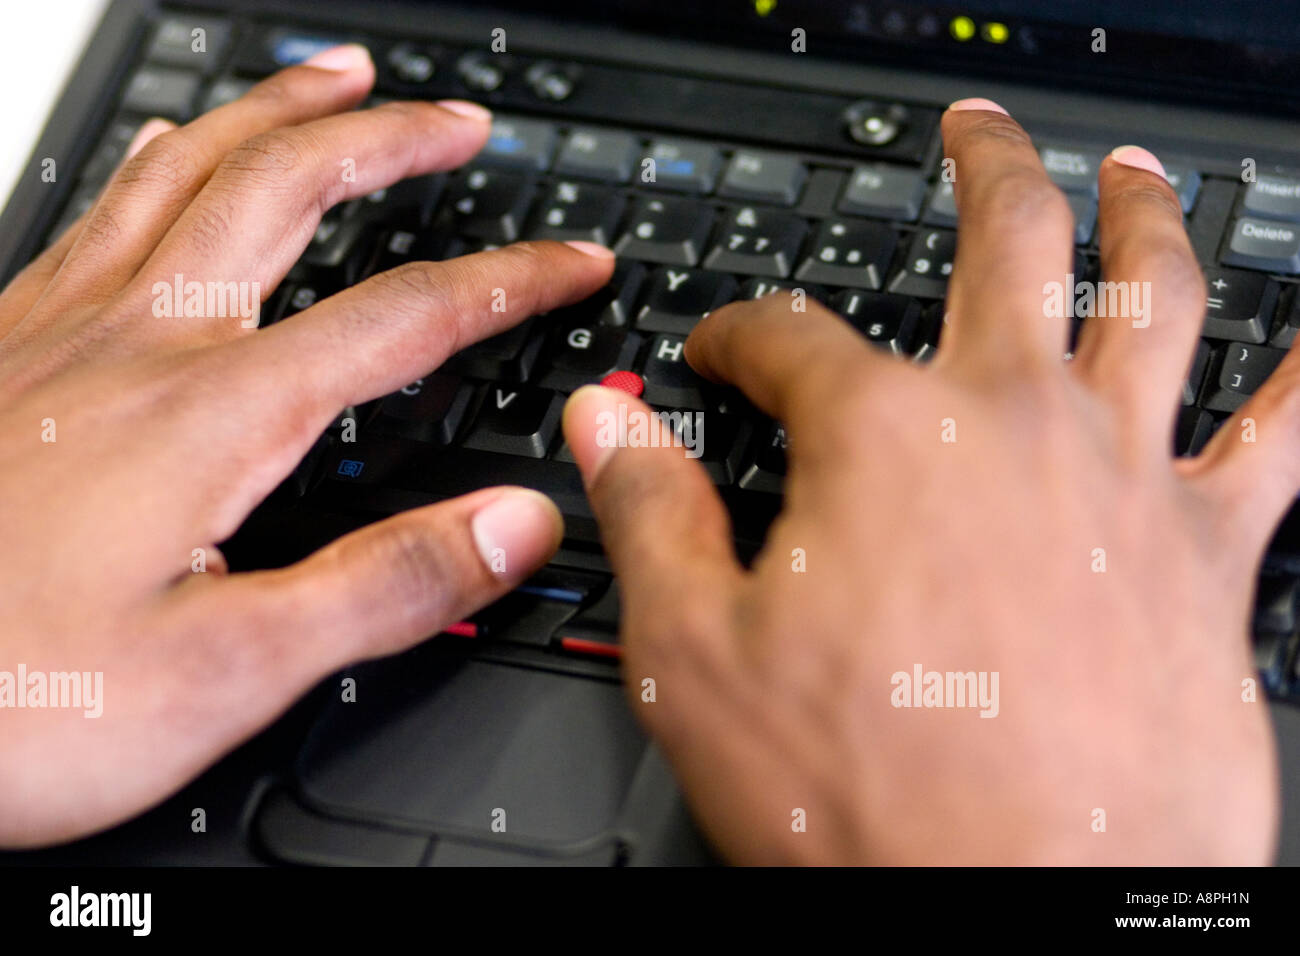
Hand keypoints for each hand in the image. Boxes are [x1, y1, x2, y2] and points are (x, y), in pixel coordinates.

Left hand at [0, 45, 612, 845]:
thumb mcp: (225, 674)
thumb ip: (386, 588)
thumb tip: (515, 524)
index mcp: (213, 413)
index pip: (404, 316)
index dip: (509, 281)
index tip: (574, 262)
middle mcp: (136, 343)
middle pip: (286, 189)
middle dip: (389, 140)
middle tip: (455, 122)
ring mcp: (55, 330)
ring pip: (182, 168)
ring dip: (276, 113)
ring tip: (336, 76)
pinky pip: (96, 209)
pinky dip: (161, 159)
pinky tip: (168, 162)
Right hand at [562, 100, 1283, 863]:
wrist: (1028, 916)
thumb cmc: (869, 802)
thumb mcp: (696, 658)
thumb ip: (649, 515)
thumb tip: (608, 422)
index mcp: (881, 443)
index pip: (786, 339)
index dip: (737, 335)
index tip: (720, 354)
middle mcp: (1014, 426)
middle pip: (1007, 243)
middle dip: (984, 171)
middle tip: (974, 134)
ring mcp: (1125, 479)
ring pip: (1154, 294)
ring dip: (1140, 217)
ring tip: (1130, 176)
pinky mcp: (1213, 554)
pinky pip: (1289, 432)